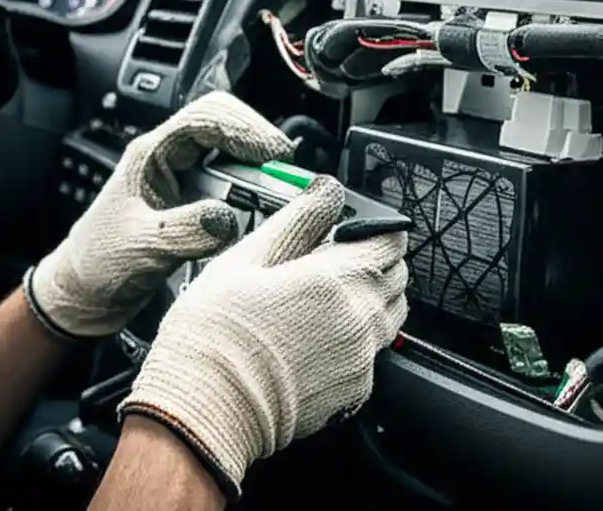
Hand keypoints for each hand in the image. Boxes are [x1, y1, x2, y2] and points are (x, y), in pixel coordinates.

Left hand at [25, 91, 294, 337]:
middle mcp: (170, 156)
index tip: (272, 155)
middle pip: (224, 122)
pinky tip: (266, 201)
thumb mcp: (139, 248)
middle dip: (258, 138)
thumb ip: (183, 232)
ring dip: (259, 161)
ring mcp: (184, 175)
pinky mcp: (196, 197)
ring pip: (232, 148)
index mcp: (150, 153)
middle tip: (286, 166)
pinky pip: (233, 177)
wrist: (85, 291)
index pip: (203, 117)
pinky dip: (255, 184)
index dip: (243, 129)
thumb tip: (227, 219)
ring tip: (282, 183)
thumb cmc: (98, 263)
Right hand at [118, 176, 408, 499]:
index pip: (391, 241)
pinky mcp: (355, 391)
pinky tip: (317, 338)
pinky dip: (357, 340)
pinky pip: (373, 354)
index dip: (375, 230)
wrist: (205, 409)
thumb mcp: (246, 258)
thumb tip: (328, 192)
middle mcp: (360, 318)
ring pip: (392, 316)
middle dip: (376, 262)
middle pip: (398, 277)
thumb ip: (297, 220)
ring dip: (373, 299)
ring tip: (326, 299)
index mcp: (337, 279)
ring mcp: (361, 358)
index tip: (352, 232)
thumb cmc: (214, 336)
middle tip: (336, 262)